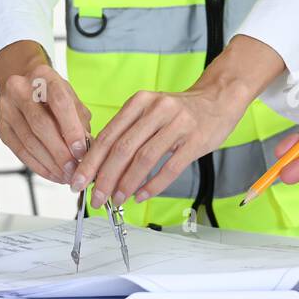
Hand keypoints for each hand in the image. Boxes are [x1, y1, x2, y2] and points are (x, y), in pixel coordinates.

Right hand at [0, 41, 90, 183]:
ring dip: (50, 163)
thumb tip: (87, 150)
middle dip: (60, 152)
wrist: (25, 87)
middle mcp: (19, 88)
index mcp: (43, 76)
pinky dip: (38, 166)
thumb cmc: (53, 95)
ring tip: (66, 176)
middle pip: (41, 124)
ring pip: (29, 141)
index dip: (71, 129)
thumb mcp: (71, 99)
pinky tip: (52, 174)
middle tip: (75, 170)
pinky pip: (19, 151)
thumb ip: (80, 121)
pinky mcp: (1, 126)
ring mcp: (6, 108)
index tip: (81, 151)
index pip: (59, 102)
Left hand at [72, 86, 246, 208]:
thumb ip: (128, 131)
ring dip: (127, 183)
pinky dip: (153, 185)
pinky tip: (141, 195)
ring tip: (118, 199)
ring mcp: (178, 124)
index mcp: (140, 102)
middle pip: (123, 148)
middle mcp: (157, 110)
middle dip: (105, 177)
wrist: (218, 99)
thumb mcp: (150, 111)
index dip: (91, 161)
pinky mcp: (196, 140)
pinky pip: (170, 168)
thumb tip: (100, 165)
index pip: (108, 135)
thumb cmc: (180, 111)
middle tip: (96, 197)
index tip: (79, 181)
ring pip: (144, 159)